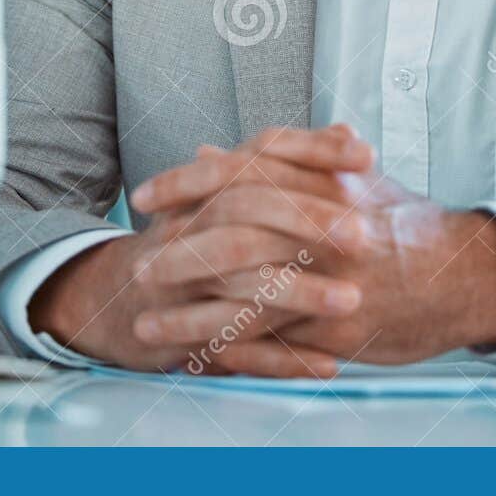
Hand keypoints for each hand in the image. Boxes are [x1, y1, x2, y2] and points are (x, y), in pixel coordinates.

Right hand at [29, 126, 375, 376]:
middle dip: (307, 221)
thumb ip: (297, 164)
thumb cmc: (202, 233)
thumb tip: (349, 131)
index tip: (368, 156)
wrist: (127, 293)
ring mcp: (185, 284)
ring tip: (352, 301)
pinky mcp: (187, 338)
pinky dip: (285, 359)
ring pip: (243, 285)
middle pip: (248, 213)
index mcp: (212, 184)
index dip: (315, 150)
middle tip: (364, 235)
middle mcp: (192, 226)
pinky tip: (329, 364)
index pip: (263, 151)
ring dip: (300, 294)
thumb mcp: (240, 190)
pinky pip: (239, 352)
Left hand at [130, 137, 495, 365]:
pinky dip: (229, 350)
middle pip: (237, 227)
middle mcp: (327, 223)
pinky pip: (275, 340)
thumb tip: (205, 154)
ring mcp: (333, 276)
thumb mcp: (345, 180)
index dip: (189, 182)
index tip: (147, 195)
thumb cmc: (402, 225)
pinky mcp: (340, 326)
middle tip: (140, 262)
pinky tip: (193, 360)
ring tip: (146, 324)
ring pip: (248, 290)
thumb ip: (273, 165)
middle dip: (180, 248)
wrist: (466, 274)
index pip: (244, 169)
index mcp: (325, 178)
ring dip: (189, 312)